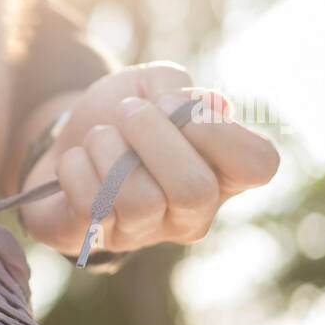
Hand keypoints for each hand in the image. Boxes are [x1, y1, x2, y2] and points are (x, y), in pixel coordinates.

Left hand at [14, 62, 279, 255]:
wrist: (66, 136)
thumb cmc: (124, 113)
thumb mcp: (155, 84)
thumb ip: (182, 88)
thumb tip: (214, 106)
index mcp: (223, 173)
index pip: (258, 165)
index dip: (217, 130)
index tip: (175, 104)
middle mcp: (192, 213)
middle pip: (194, 190)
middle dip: (153, 136)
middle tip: (128, 112)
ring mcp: (144, 233)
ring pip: (139, 201)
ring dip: (108, 150)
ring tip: (100, 137)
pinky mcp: (94, 240)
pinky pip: (91, 206)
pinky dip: (76, 167)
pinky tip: (78, 161)